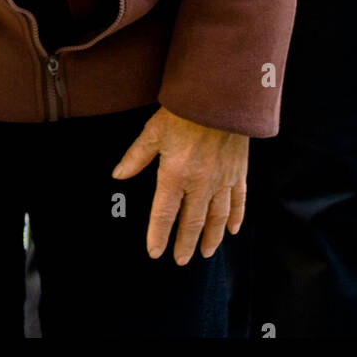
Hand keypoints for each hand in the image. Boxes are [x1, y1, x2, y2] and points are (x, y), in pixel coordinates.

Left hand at [112, 106, 247, 263]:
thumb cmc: (183, 111)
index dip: (158, 235)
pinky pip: (239, 201)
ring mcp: (222, 179)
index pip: (164, 213)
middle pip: (192, 222)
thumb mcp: (153, 131)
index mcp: (175, 174)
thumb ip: (136, 157)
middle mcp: (200, 182)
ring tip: (205, 253)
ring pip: (217, 217)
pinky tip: (232, 230)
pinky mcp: (238, 171)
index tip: (155, 252)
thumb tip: (118, 175)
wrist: (219, 96)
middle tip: (181, 261)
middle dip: (185, 243)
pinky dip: (236, 218)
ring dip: (211, 237)